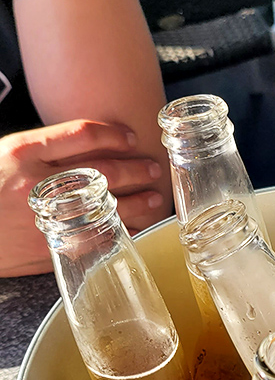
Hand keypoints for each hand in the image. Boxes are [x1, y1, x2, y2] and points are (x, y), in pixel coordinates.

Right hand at [0, 119, 171, 277]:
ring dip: (137, 201)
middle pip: (102, 169)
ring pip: (105, 205)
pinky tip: (134, 228)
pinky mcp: (49, 245)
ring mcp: (46, 216)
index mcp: (23, 151)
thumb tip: (90, 148)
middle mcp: (37, 181)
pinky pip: (94, 237)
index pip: (82, 134)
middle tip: (153, 168)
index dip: (114, 135)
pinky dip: (119, 232)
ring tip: (154, 197)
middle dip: (135, 169)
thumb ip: (42, 151)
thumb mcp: (5, 156)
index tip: (131, 137)